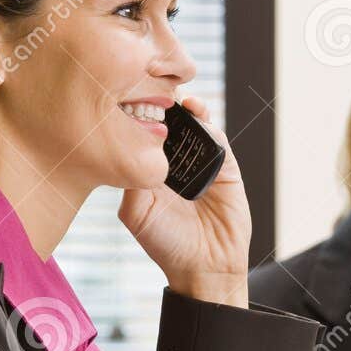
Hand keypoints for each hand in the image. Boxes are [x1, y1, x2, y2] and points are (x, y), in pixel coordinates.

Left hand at [118, 95, 250, 306]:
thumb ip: (130, 179)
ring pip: (195, 124)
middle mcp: (175, 162)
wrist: (205, 266)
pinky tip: (196, 113)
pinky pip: (217, 138)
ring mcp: (201, 162)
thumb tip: (126, 143)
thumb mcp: (136, 212)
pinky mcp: (225, 166)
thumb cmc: (167, 244)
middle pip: (170, 121)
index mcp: (151, 169)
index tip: (128, 93)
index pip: (144, 132)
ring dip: (187, 106)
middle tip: (154, 84)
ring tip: (177, 96)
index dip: (139, 112)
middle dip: (163, 101)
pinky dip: (208, 122)